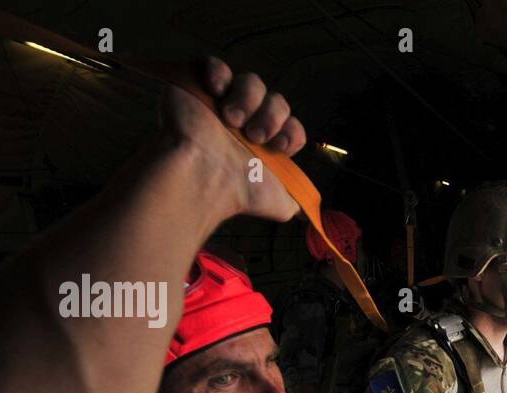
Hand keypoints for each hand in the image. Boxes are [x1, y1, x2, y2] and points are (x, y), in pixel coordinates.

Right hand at [158, 56, 304, 222]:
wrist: (204, 178)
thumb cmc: (236, 192)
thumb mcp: (278, 204)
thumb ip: (297, 202)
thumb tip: (309, 214)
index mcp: (265, 144)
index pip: (292, 126)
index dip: (291, 133)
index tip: (279, 148)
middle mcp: (247, 122)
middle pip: (277, 101)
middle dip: (272, 117)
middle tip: (254, 136)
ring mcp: (222, 102)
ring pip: (252, 81)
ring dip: (249, 99)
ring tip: (232, 120)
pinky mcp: (197, 86)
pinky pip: (213, 64)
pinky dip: (218, 73)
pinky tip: (216, 91)